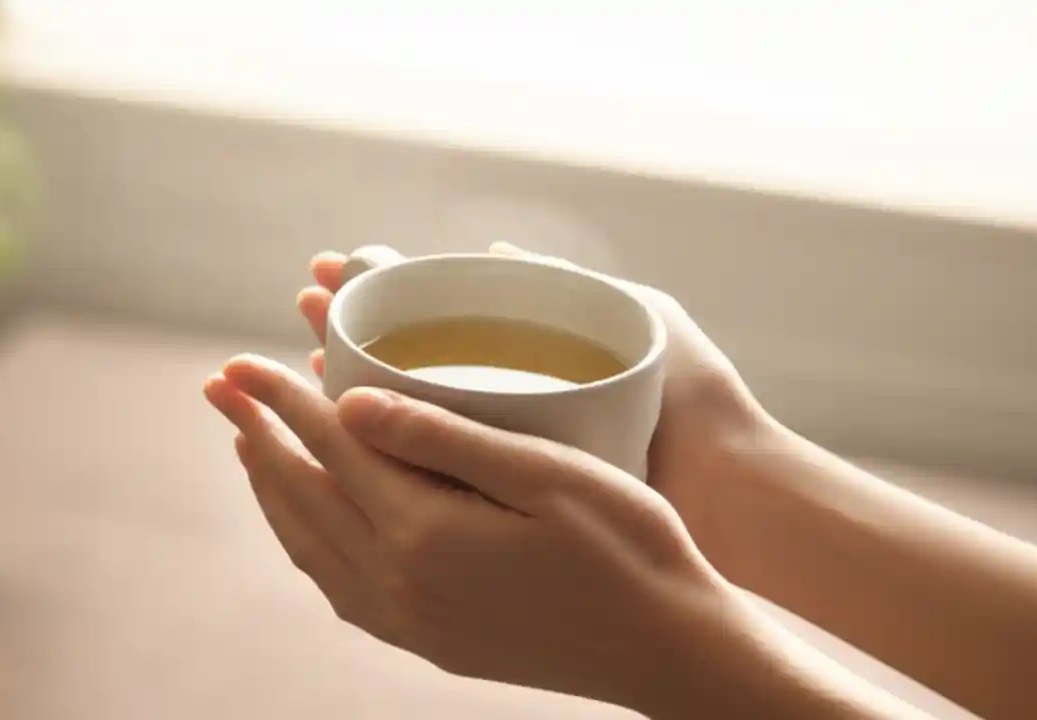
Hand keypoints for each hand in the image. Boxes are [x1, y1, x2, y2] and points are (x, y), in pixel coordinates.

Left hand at [206, 356, 731, 714]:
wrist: (668, 649)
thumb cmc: (627, 547)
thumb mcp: (546, 474)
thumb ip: (443, 437)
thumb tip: (350, 400)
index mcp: (425, 533)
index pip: (329, 446)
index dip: (278, 396)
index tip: (236, 360)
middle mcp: (400, 585)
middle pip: (301, 494)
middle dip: (254, 433)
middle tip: (217, 387)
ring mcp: (410, 621)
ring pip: (308, 545)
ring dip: (271, 488)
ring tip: (249, 444)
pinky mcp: (428, 641)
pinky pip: (336, 587)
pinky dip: (304, 541)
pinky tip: (308, 522)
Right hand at [294, 246, 767, 550]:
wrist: (735, 488)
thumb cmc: (695, 396)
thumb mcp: (640, 316)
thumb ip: (570, 280)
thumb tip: (494, 242)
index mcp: (530, 353)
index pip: (435, 311)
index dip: (377, 289)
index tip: (327, 268)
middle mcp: (508, 399)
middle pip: (410, 356)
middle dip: (352, 325)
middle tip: (300, 304)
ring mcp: (505, 449)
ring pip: (411, 410)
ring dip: (354, 382)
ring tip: (307, 353)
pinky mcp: (510, 493)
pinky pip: (438, 463)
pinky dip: (390, 443)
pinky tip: (345, 428)